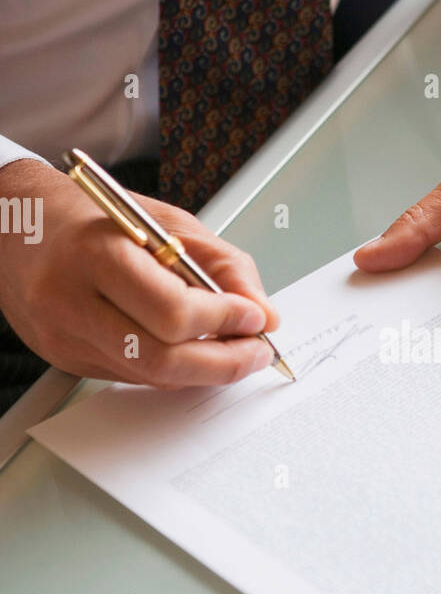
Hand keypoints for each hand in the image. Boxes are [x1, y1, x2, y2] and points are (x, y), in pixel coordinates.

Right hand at [0, 159, 280, 386]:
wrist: (13, 224)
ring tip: (234, 353)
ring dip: (203, 371)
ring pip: (149, 375)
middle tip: (256, 351)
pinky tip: (193, 353)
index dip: (224, 321)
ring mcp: (62, 336)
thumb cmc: (89, 216)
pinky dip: (172, 369)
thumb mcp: (165, 222)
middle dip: (223, 362)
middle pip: (161, 357)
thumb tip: (262, 314)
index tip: (255, 319)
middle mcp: (71, 300)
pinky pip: (131, 376)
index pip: (172, 311)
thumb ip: (222, 266)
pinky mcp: (62, 358)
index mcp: (96, 253)